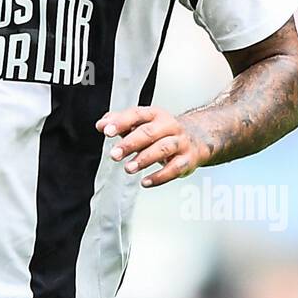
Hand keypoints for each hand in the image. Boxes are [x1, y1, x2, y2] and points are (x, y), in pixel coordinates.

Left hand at [94, 106, 212, 187]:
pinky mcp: (187, 160)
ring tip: (128, 168)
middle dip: (130, 143)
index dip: (121, 122)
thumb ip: (120, 122)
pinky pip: (174, 168)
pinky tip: (145, 182)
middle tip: (114, 154)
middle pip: (149, 132)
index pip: (136, 114)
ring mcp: (180, 142)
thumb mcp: (142, 123)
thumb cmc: (162, 132)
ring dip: (144, 159)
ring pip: (163, 149)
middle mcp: (169, 126)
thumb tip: (101, 124)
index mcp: (155, 114)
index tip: (106, 131)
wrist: (196, 139)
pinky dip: (159, 177)